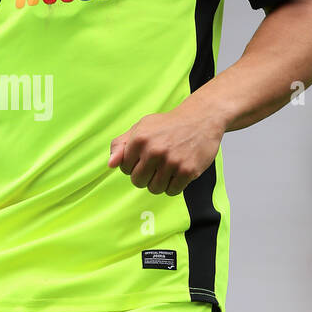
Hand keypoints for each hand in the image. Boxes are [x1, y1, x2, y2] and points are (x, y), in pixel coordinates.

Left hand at [108, 104, 223, 194]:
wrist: (200, 119)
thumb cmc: (167, 125)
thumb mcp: (140, 128)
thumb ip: (120, 145)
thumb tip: (110, 165)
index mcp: (139, 139)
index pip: (124, 168)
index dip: (133, 165)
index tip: (144, 157)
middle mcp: (154, 150)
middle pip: (138, 182)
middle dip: (145, 176)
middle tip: (156, 165)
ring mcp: (171, 161)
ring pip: (154, 189)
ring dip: (159, 183)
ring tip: (167, 169)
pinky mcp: (187, 171)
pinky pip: (172, 191)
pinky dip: (174, 186)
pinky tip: (178, 172)